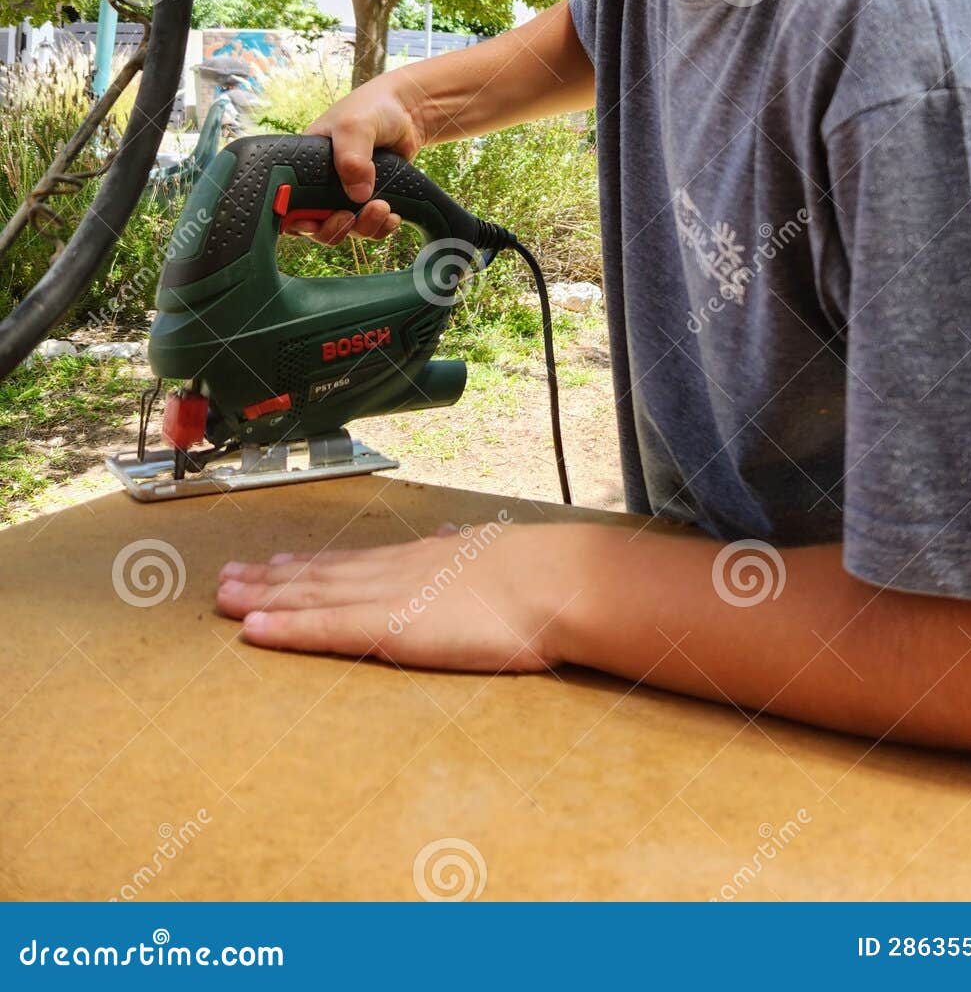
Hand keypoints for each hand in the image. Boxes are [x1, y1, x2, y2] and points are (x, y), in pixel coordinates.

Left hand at [215, 522, 571, 671]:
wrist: (554, 581)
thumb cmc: (538, 575)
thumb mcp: (494, 549)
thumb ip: (467, 546)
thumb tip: (455, 532)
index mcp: (422, 559)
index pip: (353, 562)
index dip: (309, 565)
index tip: (276, 563)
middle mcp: (394, 572)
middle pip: (319, 576)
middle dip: (270, 579)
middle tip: (227, 578)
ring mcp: (387, 598)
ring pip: (309, 598)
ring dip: (263, 599)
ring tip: (224, 597)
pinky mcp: (388, 630)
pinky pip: (323, 631)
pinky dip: (285, 631)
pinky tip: (251, 631)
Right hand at [295, 71, 428, 245]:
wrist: (408, 111)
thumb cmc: (372, 107)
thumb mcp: (354, 125)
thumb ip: (351, 157)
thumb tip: (357, 194)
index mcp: (306, 165)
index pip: (288, 203)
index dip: (296, 219)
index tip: (312, 223)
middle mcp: (323, 184)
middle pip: (317, 225)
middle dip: (334, 228)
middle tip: (349, 217)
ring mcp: (347, 194)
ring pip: (348, 229)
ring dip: (364, 227)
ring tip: (382, 208)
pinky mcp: (371, 200)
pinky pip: (371, 227)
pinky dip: (381, 227)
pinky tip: (392, 216)